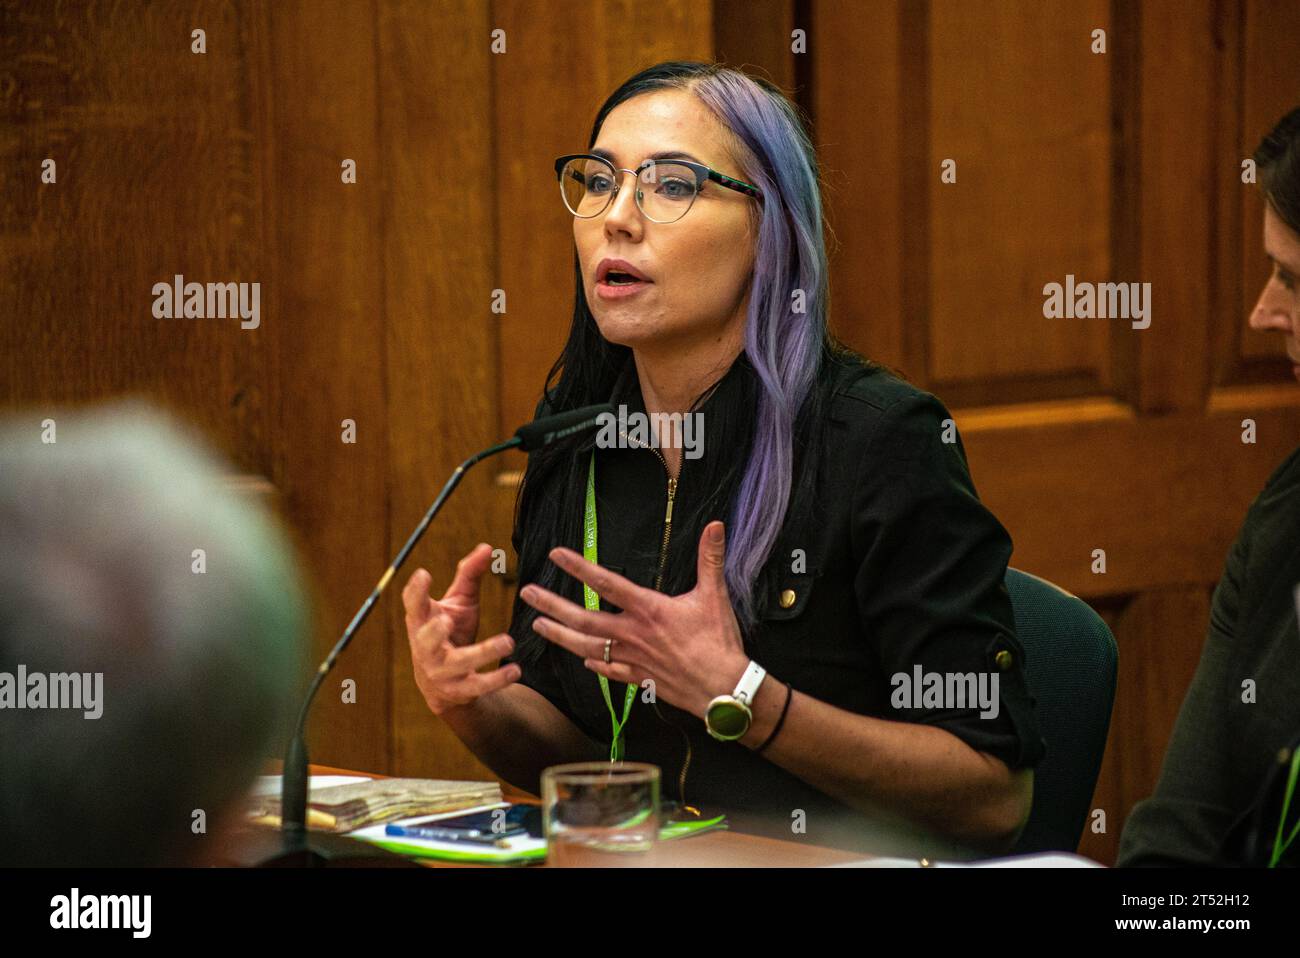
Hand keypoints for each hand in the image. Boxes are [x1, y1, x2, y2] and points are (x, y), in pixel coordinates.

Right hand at [402, 543, 519, 714]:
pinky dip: (497, 679)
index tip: (423, 574)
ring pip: (459, 663)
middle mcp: (425, 647)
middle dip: (433, 631)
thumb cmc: (451, 631)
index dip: (415, 591)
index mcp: (421, 621)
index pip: (413, 604)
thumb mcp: (459, 603)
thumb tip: (487, 546)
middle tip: (445, 621)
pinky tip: (516, 670)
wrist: (443, 685)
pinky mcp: (459, 690)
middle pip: (426, 639)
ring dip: (483, 653)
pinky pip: (478, 686)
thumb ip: (470, 575)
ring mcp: (441, 671)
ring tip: (508, 641)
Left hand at [519, 521, 748, 718]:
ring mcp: (632, 658)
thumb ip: (710, 559)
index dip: (578, 567)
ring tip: (537, 625)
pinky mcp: (638, 678)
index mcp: (648, 610)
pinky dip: (591, 664)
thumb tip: (715, 525)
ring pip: (586, 646)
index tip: (556, 555)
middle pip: (583, 618)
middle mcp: (632, 634)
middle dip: (552, 604)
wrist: (723, 689)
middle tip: (527, 593)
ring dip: (559, 635)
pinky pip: (607, 671)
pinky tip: (581, 659)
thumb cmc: (719, 642)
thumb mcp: (715, 595)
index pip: (605, 584)